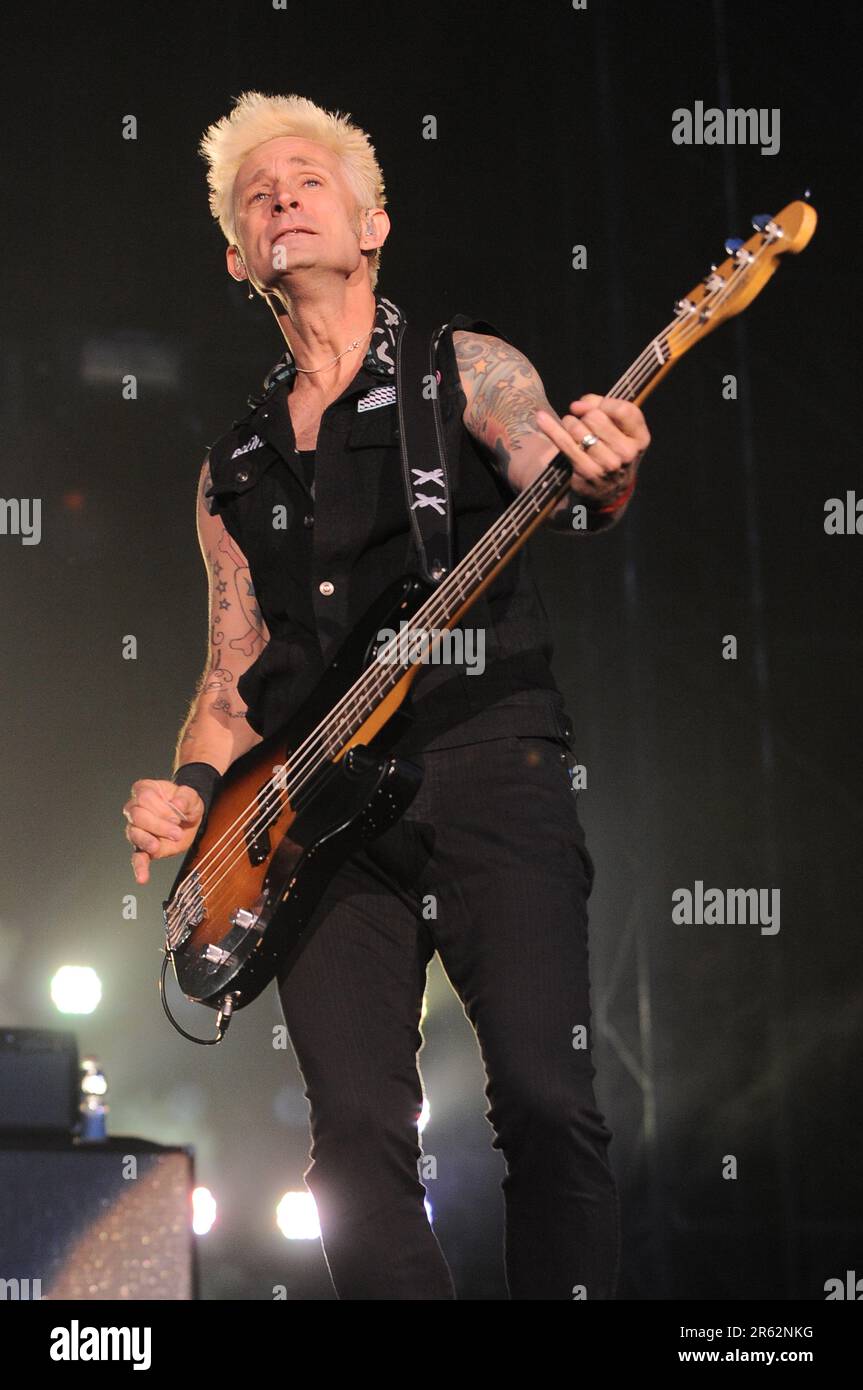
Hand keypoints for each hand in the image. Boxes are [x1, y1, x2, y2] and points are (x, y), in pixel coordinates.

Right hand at [122, 779, 204, 883]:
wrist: (189, 815)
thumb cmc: (185, 802)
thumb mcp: (191, 795)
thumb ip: (186, 796)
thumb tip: (177, 804)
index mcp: (145, 790)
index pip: (144, 798)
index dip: (161, 808)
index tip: (177, 815)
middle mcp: (135, 808)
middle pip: (137, 816)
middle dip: (158, 825)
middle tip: (176, 831)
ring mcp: (136, 828)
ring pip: (134, 833)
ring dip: (148, 840)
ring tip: (157, 845)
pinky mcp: (143, 846)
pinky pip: (137, 857)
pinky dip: (139, 868)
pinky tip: (142, 877)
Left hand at [535, 394, 649, 507]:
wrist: (608, 493)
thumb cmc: (611, 453)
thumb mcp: (619, 432)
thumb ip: (604, 409)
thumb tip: (579, 405)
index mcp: (640, 438)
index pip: (623, 409)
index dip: (603, 402)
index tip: (589, 406)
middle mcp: (627, 452)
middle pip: (596, 417)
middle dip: (583, 415)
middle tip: (580, 422)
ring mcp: (608, 464)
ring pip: (579, 428)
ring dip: (569, 424)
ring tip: (570, 430)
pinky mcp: (587, 471)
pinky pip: (565, 443)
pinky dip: (551, 428)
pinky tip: (540, 418)